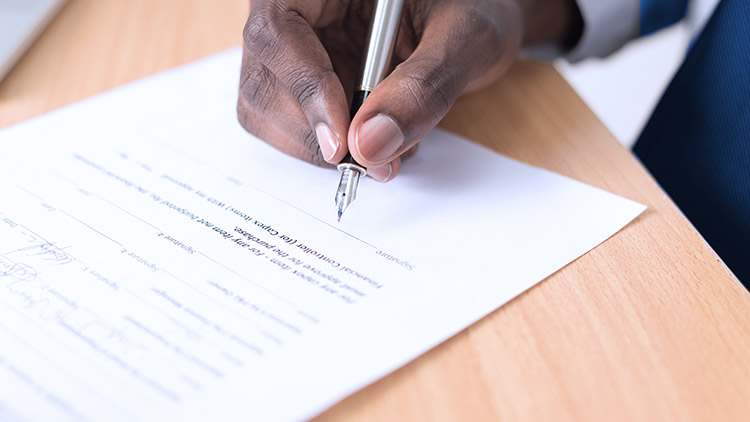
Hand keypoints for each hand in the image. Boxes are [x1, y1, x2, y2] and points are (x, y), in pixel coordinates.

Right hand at [237, 0, 580, 181]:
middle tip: (372, 162)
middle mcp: (299, 10)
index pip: (280, 30)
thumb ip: (424, 86)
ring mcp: (296, 49)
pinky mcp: (303, 81)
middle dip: (312, 132)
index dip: (305, 89)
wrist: (477, 19)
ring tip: (384, 150)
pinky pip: (290, 124)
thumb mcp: (467, 37)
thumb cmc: (475, 8)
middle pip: (262, 77)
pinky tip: (373, 140)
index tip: (342, 143)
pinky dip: (327, 149)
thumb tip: (371, 146)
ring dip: (317, 147)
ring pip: (266, 108)